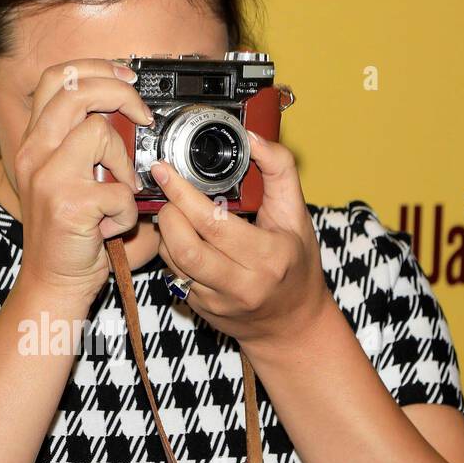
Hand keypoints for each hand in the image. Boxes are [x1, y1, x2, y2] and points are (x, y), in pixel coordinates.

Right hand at [13, 59, 153, 305]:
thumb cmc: (69, 238)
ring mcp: (48, 177)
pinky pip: (119, 189)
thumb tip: (137, 122)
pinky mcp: (69, 204)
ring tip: (120, 191)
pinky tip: (111, 227)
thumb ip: (95, 151)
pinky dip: (127, 211)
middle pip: (76, 90)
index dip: (95, 69)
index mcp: (35, 144)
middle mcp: (34, 154)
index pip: (56, 79)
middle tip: (141, 117)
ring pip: (99, 131)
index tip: (125, 77)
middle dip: (121, 93)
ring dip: (124, 162)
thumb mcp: (72, 182)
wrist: (53, 284)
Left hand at [153, 130, 331, 350]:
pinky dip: (171, 250)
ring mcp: (217, 301)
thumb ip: (279, 171)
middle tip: (169, 193)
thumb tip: (253, 137)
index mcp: (268, 257)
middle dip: (168, 213)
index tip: (166, 171)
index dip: (183, 195)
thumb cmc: (296, 266)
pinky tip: (182, 237)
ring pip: (173, 261)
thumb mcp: (297, 216)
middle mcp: (241, 284)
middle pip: (185, 247)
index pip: (213, 224)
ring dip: (166, 231)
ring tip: (175, 212)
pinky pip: (173, 275)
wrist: (291, 324)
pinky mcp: (200, 309)